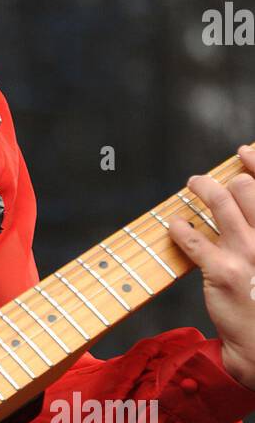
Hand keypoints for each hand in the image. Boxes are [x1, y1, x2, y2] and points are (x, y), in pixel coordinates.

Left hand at [168, 143, 254, 389]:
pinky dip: (179, 226)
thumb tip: (245, 196)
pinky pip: (193, 237)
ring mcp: (248, 251)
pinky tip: (175, 224)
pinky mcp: (221, 270)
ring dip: (200, 187)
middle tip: (205, 180)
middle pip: (245, 187)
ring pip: (219, 201)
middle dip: (223, 179)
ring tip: (192, 185)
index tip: (244, 152)